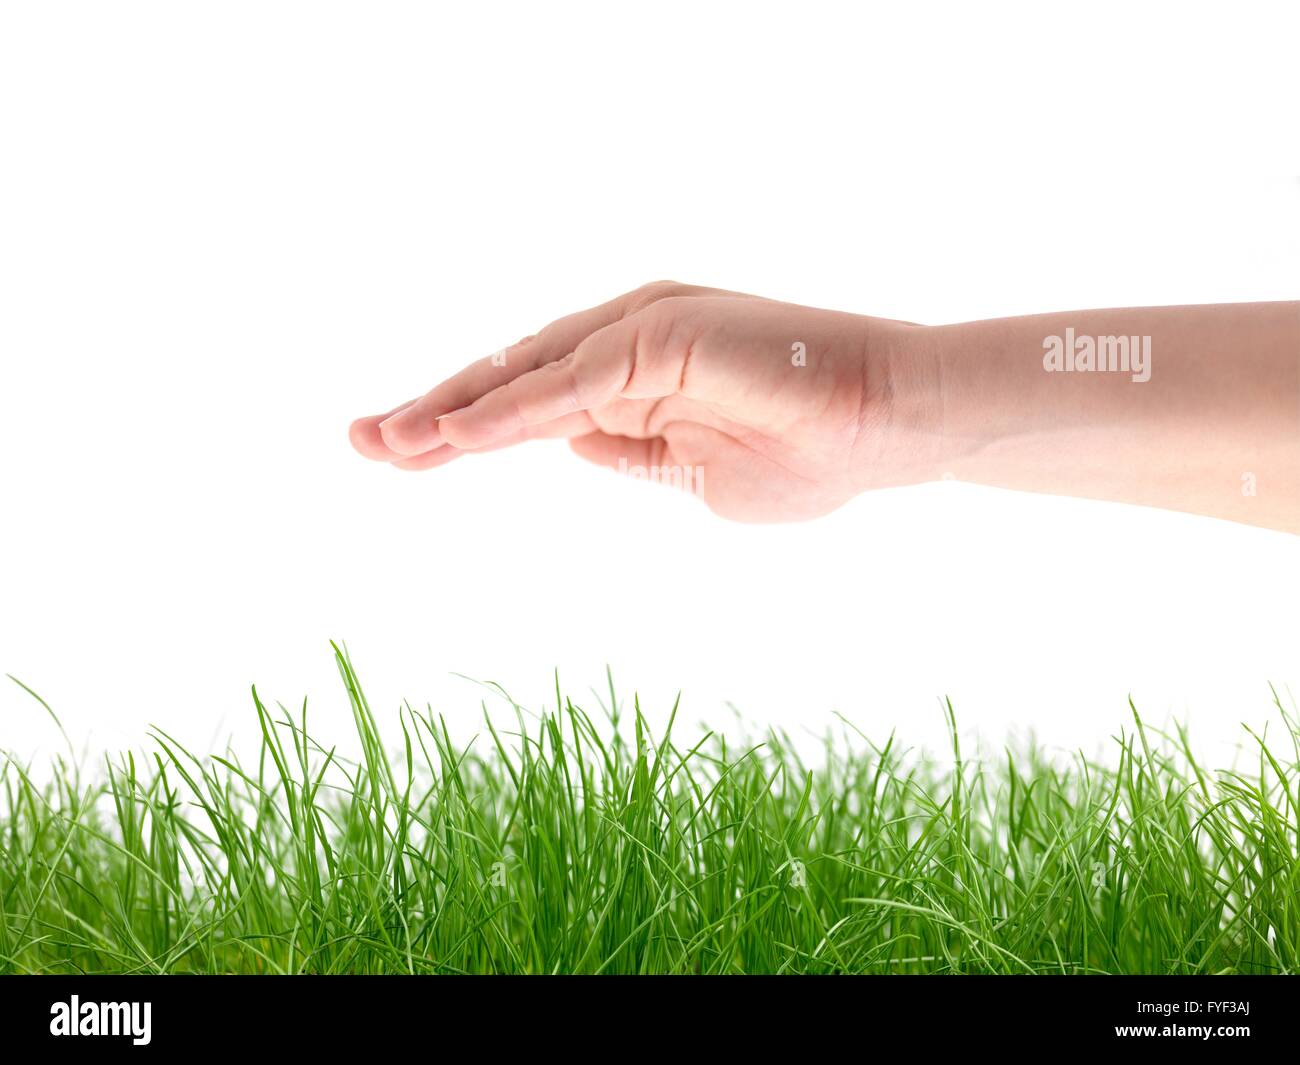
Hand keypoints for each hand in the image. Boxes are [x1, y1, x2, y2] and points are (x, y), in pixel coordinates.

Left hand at [349, 282, 935, 521]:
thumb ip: (639, 457)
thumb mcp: (701, 480)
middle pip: (511, 381)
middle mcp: (628, 348)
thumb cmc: (814, 457)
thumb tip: (576, 446)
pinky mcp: (664, 335)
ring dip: (454, 411)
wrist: (894, 428)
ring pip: (527, 375)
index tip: (406, 457)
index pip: (532, 406)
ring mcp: (644, 335)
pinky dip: (510, 410)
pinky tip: (452, 438)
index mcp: (637, 382)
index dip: (466, 431)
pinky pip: (571, 381)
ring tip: (385, 443)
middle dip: (436, 415)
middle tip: (363, 441)